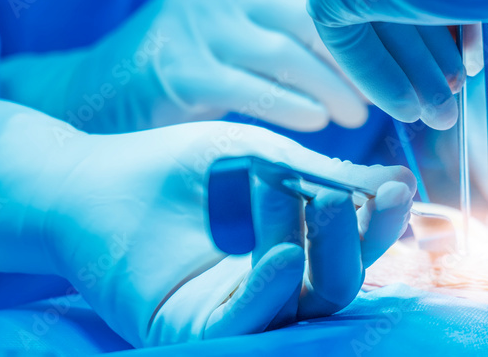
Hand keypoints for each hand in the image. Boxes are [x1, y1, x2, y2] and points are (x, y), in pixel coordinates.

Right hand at [1, 0, 366, 132]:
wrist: (84, 94)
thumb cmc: (171, 79)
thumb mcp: (224, 45)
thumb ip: (279, 45)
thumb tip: (363, 70)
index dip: (365, 27)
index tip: (403, 62)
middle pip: (307, 16)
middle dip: (358, 56)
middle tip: (393, 93)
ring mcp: (190, 28)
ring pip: (282, 50)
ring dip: (332, 84)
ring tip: (362, 114)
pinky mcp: (172, 69)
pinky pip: (243, 85)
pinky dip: (286, 104)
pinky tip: (317, 123)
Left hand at [45, 122, 415, 345]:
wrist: (89, 178)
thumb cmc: (171, 167)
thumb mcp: (257, 159)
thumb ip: (320, 176)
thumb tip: (398, 181)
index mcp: (289, 250)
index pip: (349, 250)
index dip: (379, 224)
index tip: (398, 187)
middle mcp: (267, 290)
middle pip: (336, 288)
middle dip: (355, 246)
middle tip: (349, 198)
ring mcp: (229, 314)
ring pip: (300, 309)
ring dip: (314, 256)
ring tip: (306, 201)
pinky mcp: (188, 329)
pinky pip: (242, 326)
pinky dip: (268, 293)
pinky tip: (281, 256)